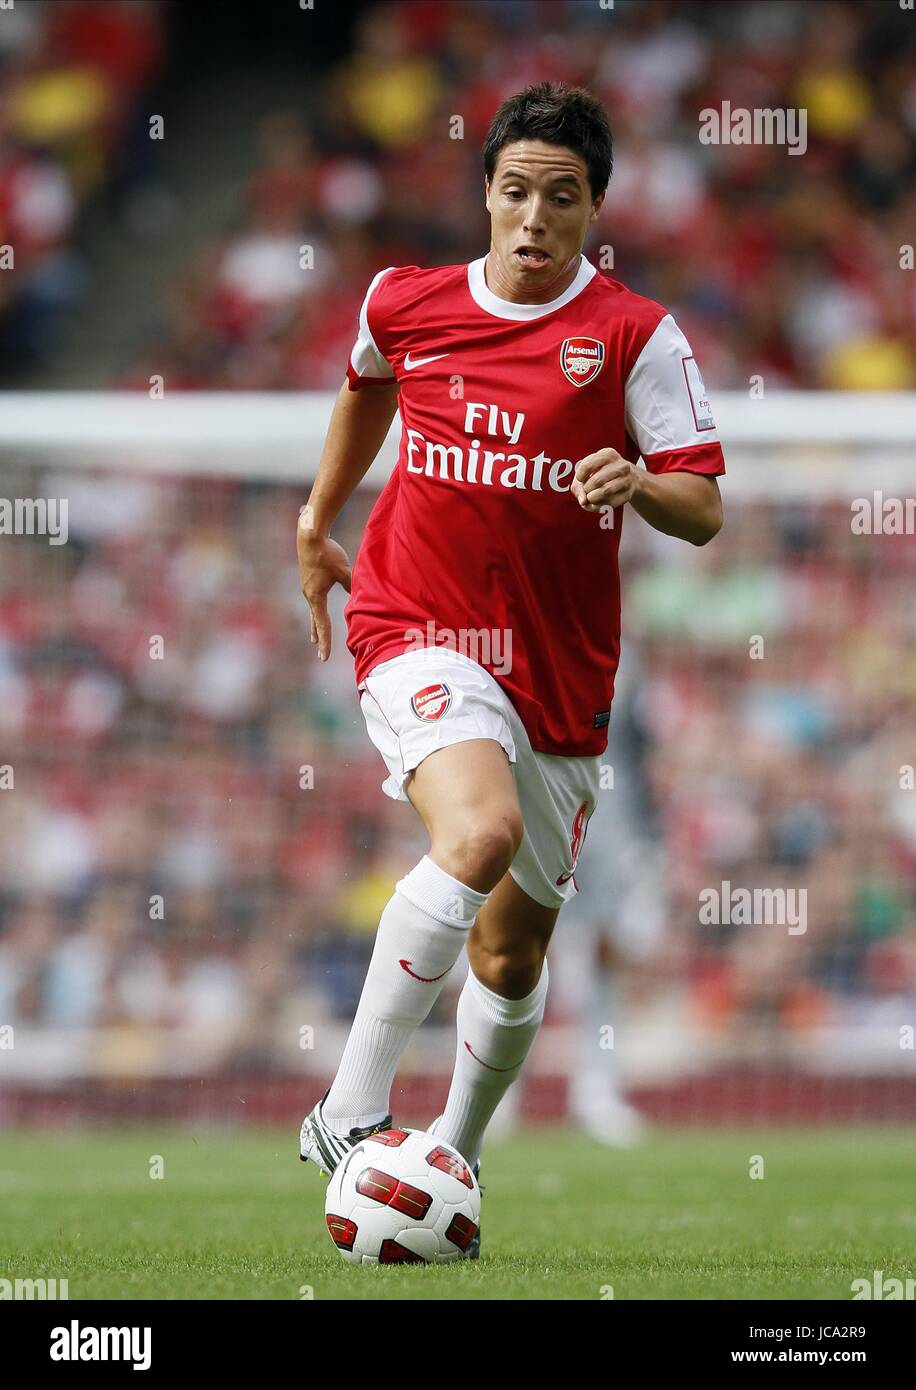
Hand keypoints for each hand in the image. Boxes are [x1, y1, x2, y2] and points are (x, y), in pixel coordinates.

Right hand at [297, 509, 351, 661]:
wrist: (309, 535)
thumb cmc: (327, 553)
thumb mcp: (344, 571)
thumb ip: (352, 586)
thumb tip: (361, 598)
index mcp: (315, 596)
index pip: (322, 624)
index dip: (325, 641)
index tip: (324, 657)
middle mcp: (309, 594)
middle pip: (315, 621)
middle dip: (319, 637)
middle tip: (320, 654)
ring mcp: (307, 587)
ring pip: (313, 611)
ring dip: (316, 625)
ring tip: (315, 638)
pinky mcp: (309, 580)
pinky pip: (314, 600)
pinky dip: (316, 611)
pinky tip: (318, 610)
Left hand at [571, 448, 638, 512]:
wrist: (628, 479)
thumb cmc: (601, 474)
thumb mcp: (588, 472)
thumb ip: (578, 486)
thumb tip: (583, 502)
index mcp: (608, 454)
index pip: (587, 466)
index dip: (580, 476)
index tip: (581, 479)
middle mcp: (621, 465)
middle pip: (596, 481)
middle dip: (586, 489)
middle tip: (587, 490)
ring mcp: (627, 480)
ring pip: (605, 491)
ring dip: (592, 498)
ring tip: (591, 497)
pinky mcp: (628, 494)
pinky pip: (611, 503)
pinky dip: (600, 507)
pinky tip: (597, 504)